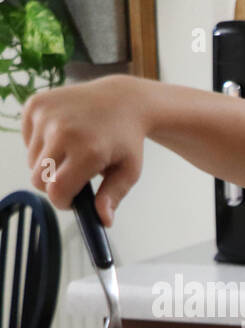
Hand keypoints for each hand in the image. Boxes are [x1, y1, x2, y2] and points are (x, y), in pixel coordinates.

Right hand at [22, 76, 147, 225]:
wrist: (121, 100)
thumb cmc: (126, 140)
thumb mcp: (129, 171)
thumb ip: (113, 197)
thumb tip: (104, 221)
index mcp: (88, 151)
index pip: (57, 190)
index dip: (61, 202)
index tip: (71, 202)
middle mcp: (63, 131)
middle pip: (38, 178)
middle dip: (53, 185)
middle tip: (73, 178)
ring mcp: (46, 115)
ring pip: (32, 160)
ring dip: (48, 164)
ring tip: (72, 154)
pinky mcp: (35, 104)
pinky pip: (28, 140)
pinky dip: (41, 145)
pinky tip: (62, 137)